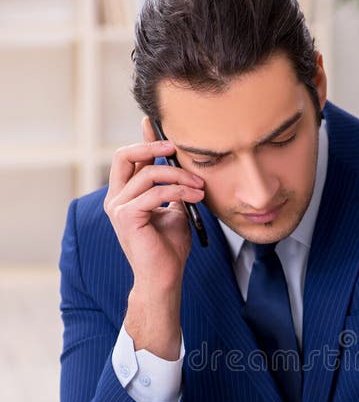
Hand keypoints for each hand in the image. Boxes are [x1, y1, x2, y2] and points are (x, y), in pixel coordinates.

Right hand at [104, 118, 205, 356]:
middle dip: (153, 147)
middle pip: (125, 156)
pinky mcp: (126, 216)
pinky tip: (196, 197)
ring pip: (148, 174)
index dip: (142, 139)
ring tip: (200, 188)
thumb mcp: (174, 210)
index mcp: (123, 195)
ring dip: (179, 177)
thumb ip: (172, 189)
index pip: (128, 158)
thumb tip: (182, 166)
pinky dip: (179, 191)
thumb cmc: (169, 248)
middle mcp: (115, 199)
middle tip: (177, 149)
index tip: (153, 122)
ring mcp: (117, 207)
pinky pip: (154, 192)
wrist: (164, 278)